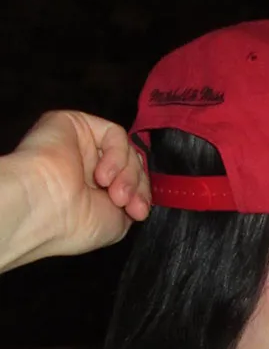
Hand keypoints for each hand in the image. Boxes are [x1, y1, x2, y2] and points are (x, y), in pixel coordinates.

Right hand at [12, 110, 149, 257]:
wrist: (46, 210)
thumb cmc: (76, 224)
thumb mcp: (116, 223)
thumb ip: (131, 202)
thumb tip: (140, 193)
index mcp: (93, 191)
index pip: (131, 183)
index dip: (141, 195)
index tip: (139, 212)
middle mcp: (87, 167)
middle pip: (132, 164)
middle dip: (136, 185)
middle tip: (127, 204)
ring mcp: (82, 145)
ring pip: (126, 150)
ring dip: (127, 174)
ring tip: (114, 193)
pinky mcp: (75, 124)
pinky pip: (114, 134)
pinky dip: (117, 154)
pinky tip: (103, 174)